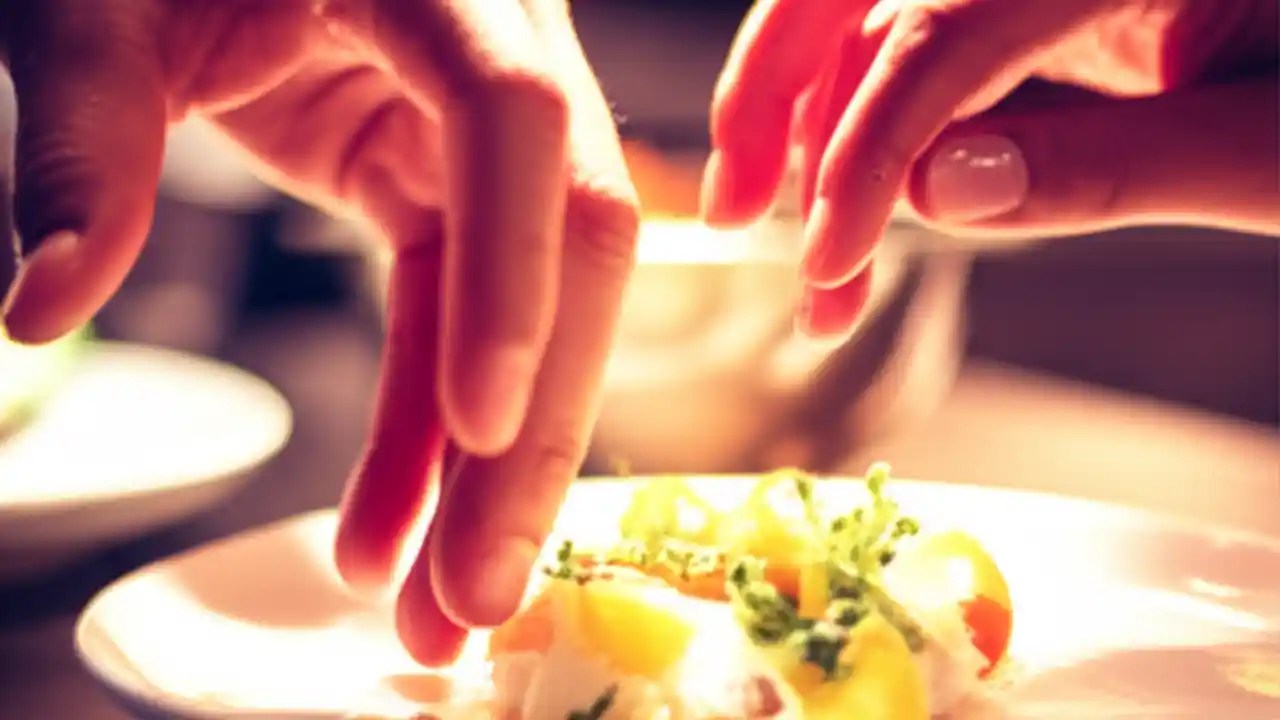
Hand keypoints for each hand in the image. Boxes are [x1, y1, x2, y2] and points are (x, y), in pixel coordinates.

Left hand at [0, 0, 638, 662]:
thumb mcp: (100, 9)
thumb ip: (83, 139)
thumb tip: (45, 305)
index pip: (511, 118)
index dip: (512, 270)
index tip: (479, 423)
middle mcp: (498, 56)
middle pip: (568, 249)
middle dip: (529, 432)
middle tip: (474, 594)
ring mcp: (476, 134)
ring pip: (532, 311)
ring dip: (488, 467)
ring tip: (434, 603)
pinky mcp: (440, 188)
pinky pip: (452, 322)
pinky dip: (427, 432)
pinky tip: (393, 527)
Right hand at [705, 0, 1278, 337]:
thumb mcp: (1270, 151)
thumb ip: (1104, 168)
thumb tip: (934, 192)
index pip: (948, 29)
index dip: (866, 144)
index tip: (824, 254)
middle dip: (786, 96)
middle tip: (741, 210)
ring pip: (881, 22)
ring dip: (819, 132)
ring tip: (805, 250)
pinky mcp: (1047, 14)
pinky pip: (929, 55)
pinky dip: (881, 135)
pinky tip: (860, 210)